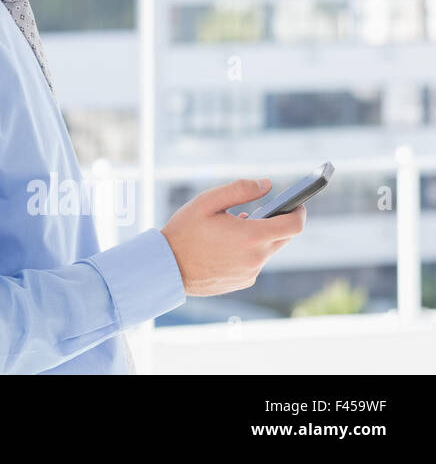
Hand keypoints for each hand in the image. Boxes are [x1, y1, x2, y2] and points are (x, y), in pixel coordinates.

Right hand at [160, 178, 306, 296]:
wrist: (168, 267)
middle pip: (283, 237)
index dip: (299, 212)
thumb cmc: (185, 231)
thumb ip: (239, 189)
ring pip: (267, 250)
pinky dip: (248, 252)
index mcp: (251, 236)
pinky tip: (226, 247)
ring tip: (232, 230)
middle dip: (276, 223)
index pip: (294, 225)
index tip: (296, 203)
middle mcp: (256, 257)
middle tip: (256, 213)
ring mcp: (251, 272)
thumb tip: (267, 184)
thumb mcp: (207, 202)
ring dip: (259, 238)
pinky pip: (255, 263)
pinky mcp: (244, 281)